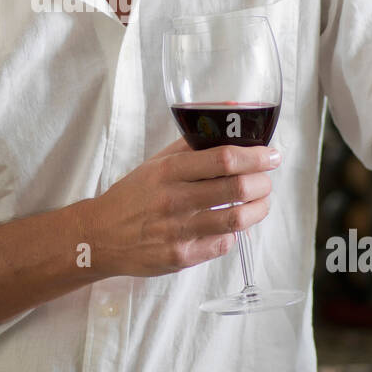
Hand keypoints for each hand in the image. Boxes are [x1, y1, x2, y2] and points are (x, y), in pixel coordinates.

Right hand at [84, 137, 279, 279]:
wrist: (100, 236)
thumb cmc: (134, 195)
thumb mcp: (156, 163)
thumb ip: (192, 143)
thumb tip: (227, 114)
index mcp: (169, 170)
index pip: (223, 158)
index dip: (255, 156)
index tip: (271, 155)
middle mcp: (174, 200)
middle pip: (237, 189)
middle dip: (263, 183)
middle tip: (266, 180)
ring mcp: (179, 231)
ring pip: (237, 219)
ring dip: (259, 209)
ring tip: (260, 202)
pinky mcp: (182, 257)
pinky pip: (224, 243)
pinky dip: (235, 233)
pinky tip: (231, 225)